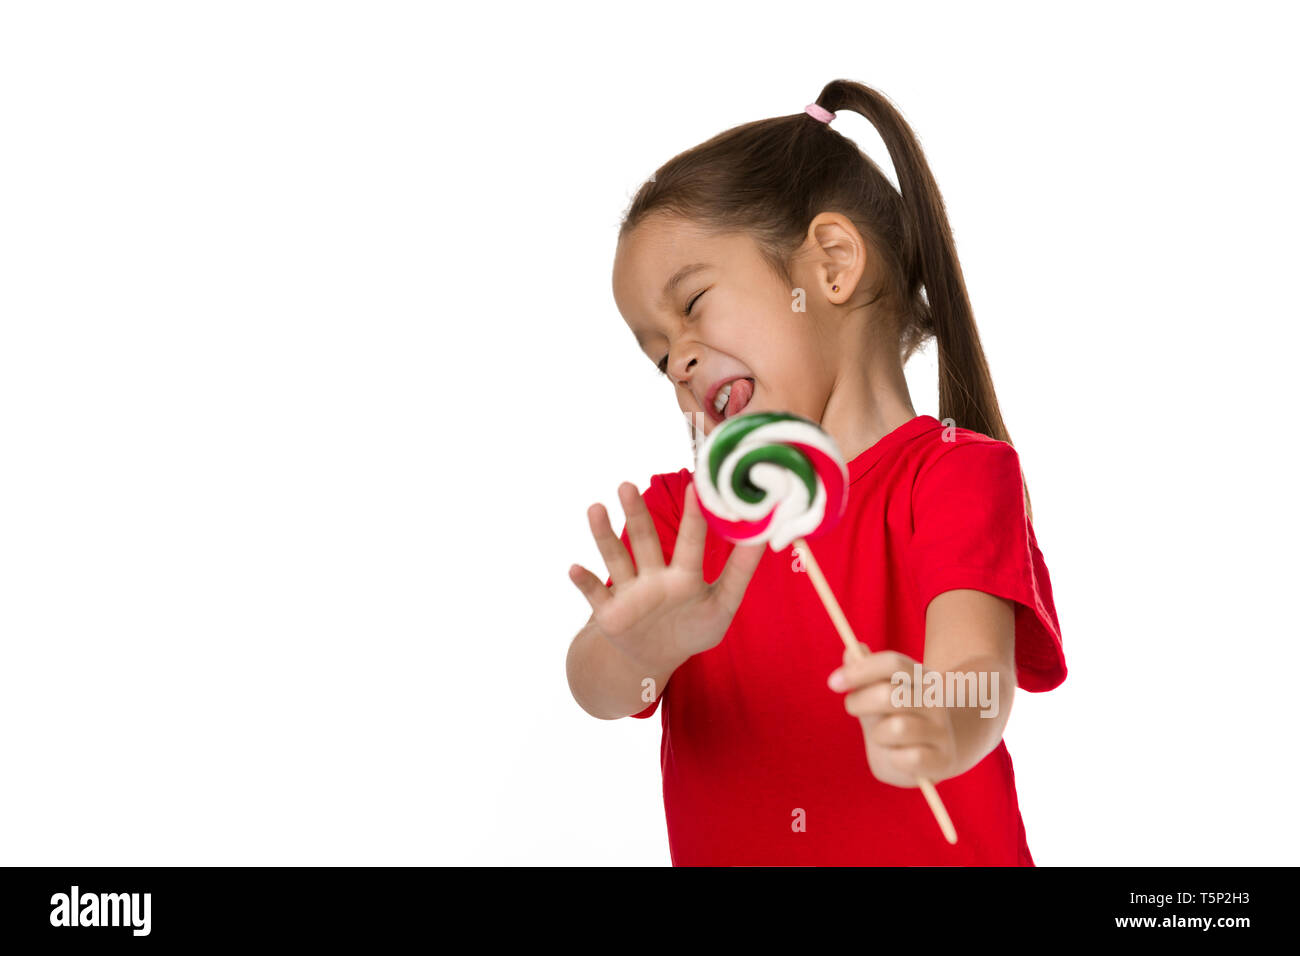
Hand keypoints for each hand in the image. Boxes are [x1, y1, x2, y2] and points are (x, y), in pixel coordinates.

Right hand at [568, 480, 765, 672]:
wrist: (653, 659)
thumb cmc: (692, 628)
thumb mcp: (722, 605)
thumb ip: (740, 573)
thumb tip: (764, 537)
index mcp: (684, 576)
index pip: (691, 541)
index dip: (695, 516)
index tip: (696, 484)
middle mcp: (654, 577)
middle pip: (644, 540)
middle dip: (636, 514)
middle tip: (628, 485)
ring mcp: (629, 593)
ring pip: (616, 559)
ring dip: (604, 535)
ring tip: (596, 508)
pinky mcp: (608, 613)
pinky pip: (594, 594)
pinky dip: (584, 582)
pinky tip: (574, 567)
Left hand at [827, 647, 958, 787]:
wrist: (934, 755)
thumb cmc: (897, 720)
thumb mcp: (878, 695)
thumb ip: (863, 674)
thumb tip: (851, 651)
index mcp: (921, 678)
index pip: (893, 664)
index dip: (860, 670)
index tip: (833, 682)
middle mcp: (935, 701)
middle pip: (890, 694)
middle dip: (860, 702)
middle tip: (851, 707)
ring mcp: (941, 731)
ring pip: (897, 727)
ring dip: (878, 734)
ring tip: (881, 737)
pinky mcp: (942, 760)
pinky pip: (908, 758)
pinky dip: (894, 759)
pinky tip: (897, 758)